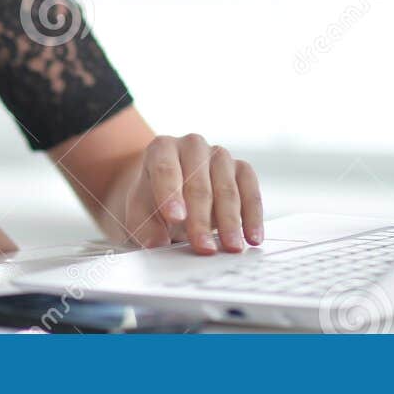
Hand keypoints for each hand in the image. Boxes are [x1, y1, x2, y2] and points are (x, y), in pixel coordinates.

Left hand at [121, 134, 263, 253]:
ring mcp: (219, 155)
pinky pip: (250, 190)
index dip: (170, 194)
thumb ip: (145, 227)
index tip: (175, 218)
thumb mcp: (140, 214)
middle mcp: (192, 145)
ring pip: (227, 187)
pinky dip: (253, 216)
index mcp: (161, 148)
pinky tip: (252, 237)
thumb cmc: (154, 202)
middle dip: (201, 218)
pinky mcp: (241, 169)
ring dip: (231, 221)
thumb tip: (156, 243)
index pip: (165, 168)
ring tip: (231, 247)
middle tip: (203, 247)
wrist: (174, 197)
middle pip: (198, 181)